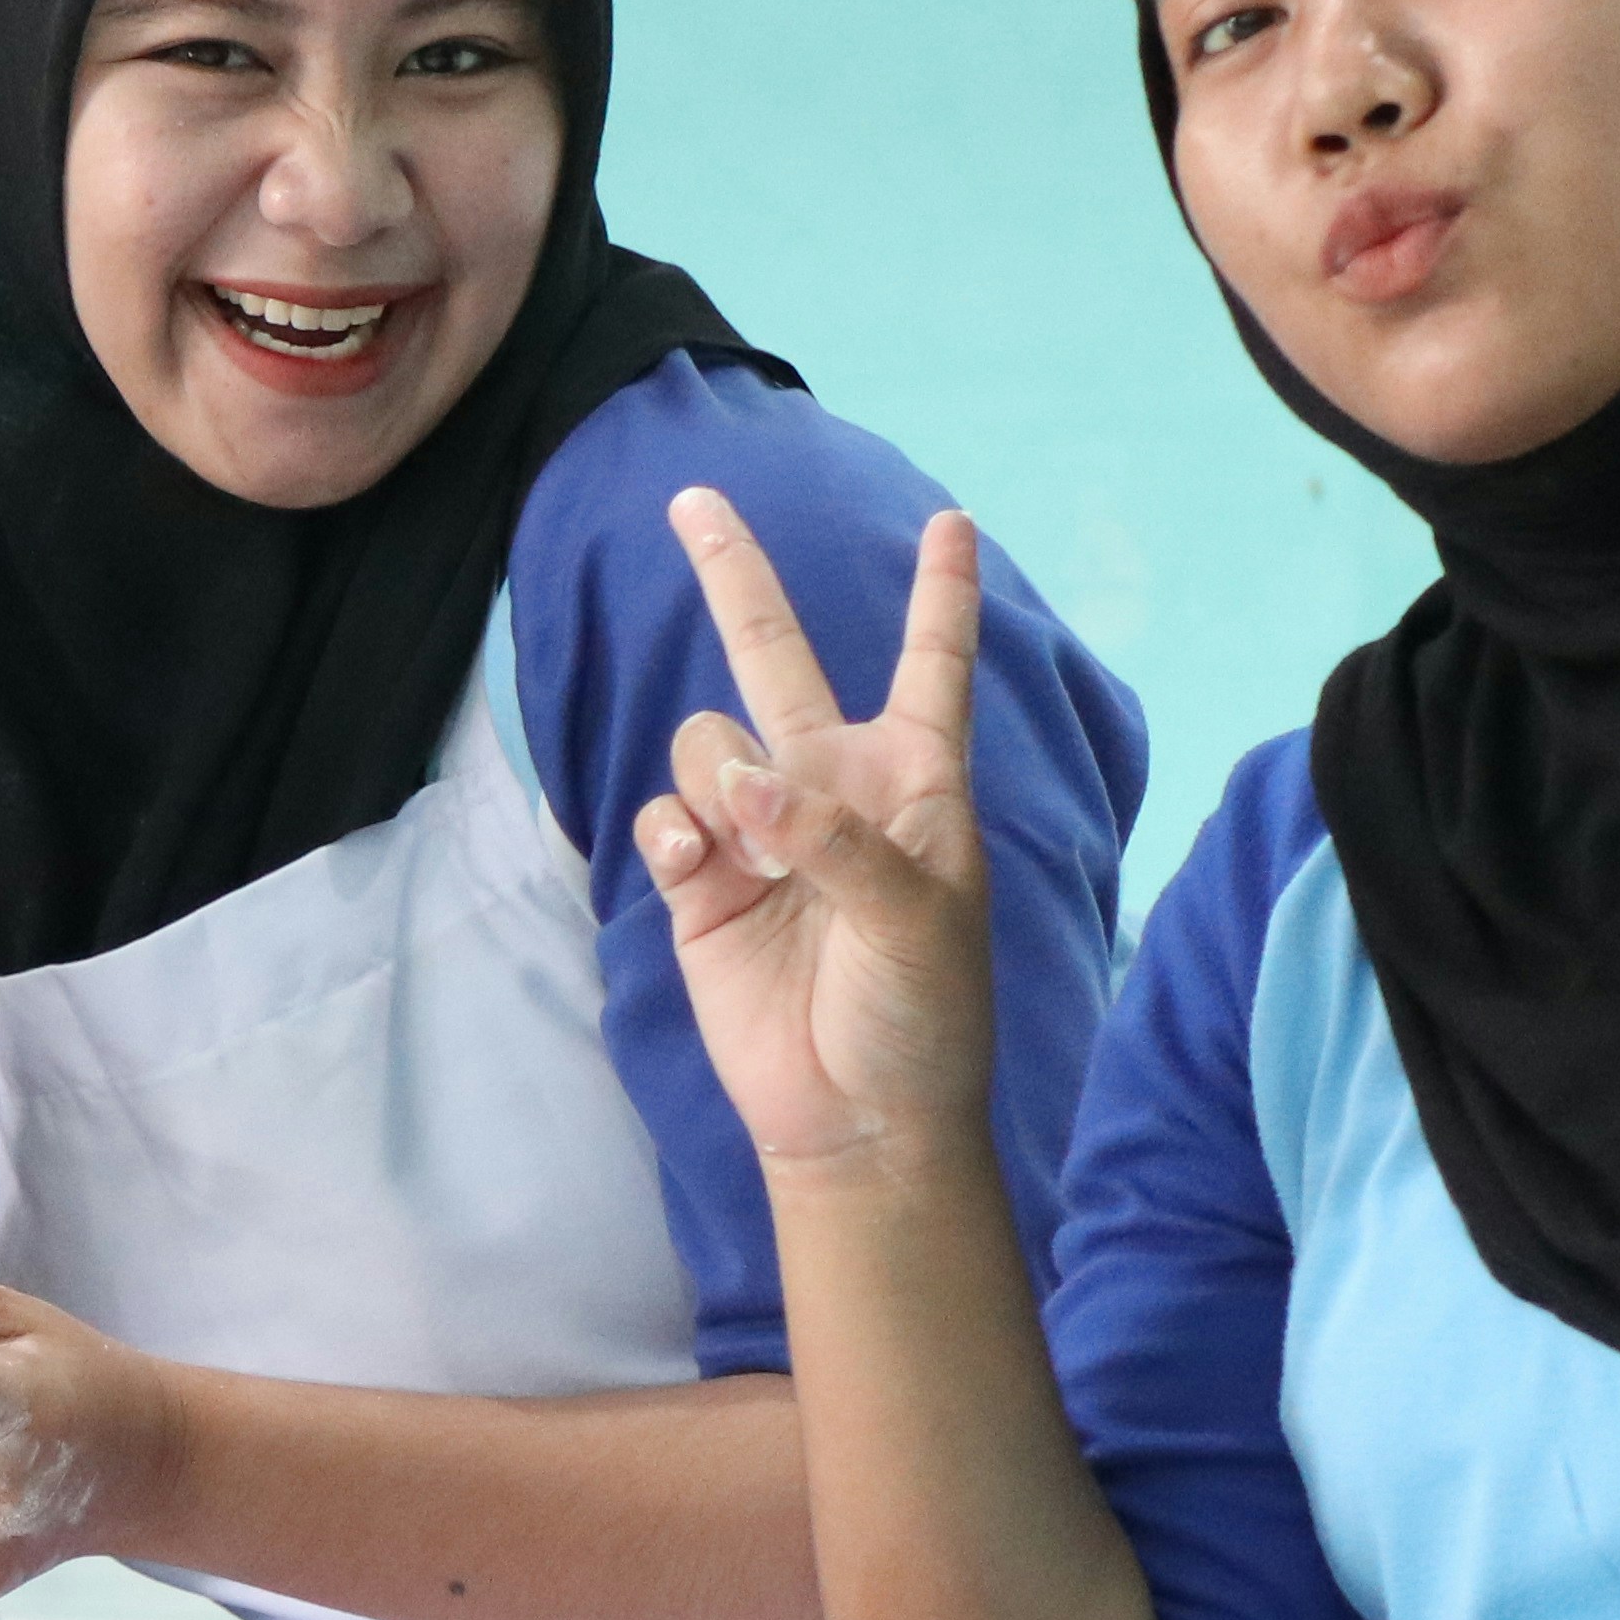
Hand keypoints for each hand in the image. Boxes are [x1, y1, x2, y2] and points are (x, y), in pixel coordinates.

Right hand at [635, 496, 1002, 1176]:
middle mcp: (829, 789)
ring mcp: (758, 833)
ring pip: (706, 741)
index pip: (932, 667)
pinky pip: (667, 816)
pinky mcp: (700, 883)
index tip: (951, 522)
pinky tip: (699, 876)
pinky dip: (676, 835)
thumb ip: (834, 841)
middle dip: (735, 576)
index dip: (941, 596)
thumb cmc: (920, 1016)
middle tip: (695, 501)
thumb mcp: (916, 922)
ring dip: (718, 781)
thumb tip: (740, 784)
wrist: (855, 1118)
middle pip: (773, 655)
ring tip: (754, 861)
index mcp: (913, 783)